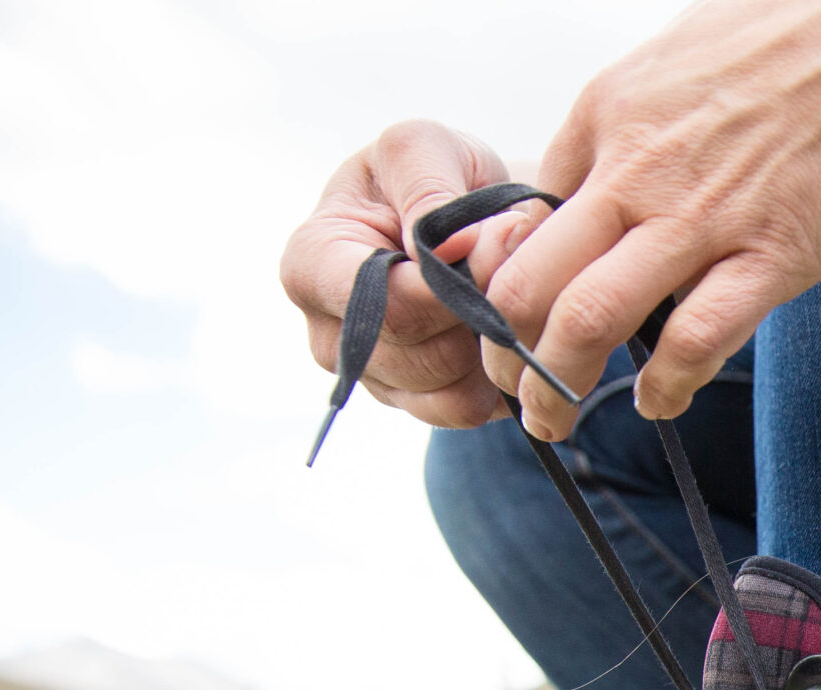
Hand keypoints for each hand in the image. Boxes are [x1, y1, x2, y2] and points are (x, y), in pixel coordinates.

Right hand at [281, 121, 541, 429]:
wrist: (459, 209)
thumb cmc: (430, 172)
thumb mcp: (424, 148)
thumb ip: (430, 188)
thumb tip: (455, 248)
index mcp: (313, 263)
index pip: (389, 306)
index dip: (450, 291)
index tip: (491, 244)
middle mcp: (330, 332)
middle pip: (424, 357)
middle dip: (480, 317)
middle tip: (507, 270)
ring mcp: (371, 376)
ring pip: (449, 394)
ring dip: (493, 348)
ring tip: (499, 296)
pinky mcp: (413, 402)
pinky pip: (467, 411)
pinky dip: (497, 376)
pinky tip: (498, 331)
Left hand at [477, 0, 820, 438]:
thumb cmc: (789, 38)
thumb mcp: (672, 59)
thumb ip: (628, 121)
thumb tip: (603, 172)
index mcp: (606, 115)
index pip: (521, 217)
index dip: (501, 278)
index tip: (510, 317)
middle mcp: (636, 170)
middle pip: (529, 279)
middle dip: (502, 349)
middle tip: (507, 386)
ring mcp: (701, 218)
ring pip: (589, 318)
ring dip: (556, 385)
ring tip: (551, 418)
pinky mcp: (771, 255)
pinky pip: (696, 339)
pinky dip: (665, 385)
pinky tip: (657, 402)